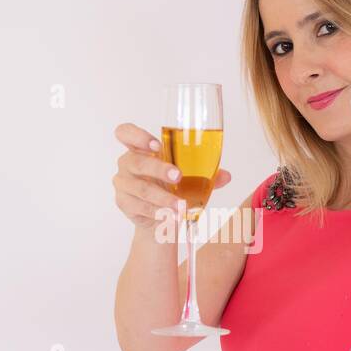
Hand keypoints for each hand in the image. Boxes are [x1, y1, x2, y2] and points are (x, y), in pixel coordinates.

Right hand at [112, 123, 230, 228]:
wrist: (161, 218)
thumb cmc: (172, 188)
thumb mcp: (189, 178)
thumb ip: (206, 174)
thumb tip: (227, 176)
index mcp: (140, 149)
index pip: (125, 132)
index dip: (137, 136)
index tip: (156, 145)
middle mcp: (127, 163)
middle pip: (136, 161)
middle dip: (158, 169)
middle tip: (178, 177)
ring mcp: (123, 183)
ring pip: (141, 188)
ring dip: (162, 198)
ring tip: (180, 206)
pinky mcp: (123, 203)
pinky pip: (140, 207)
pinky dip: (157, 211)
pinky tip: (170, 215)